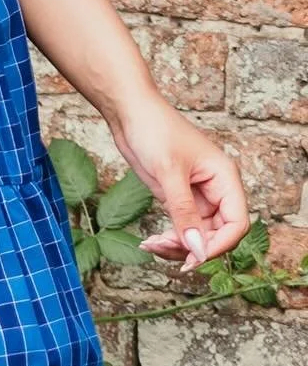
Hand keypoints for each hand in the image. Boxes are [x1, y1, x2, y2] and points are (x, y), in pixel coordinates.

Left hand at [111, 91, 250, 273]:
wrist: (128, 109)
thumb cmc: (153, 129)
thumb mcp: (168, 171)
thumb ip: (183, 212)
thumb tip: (197, 250)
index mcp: (225, 178)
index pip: (236, 223)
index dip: (219, 245)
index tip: (194, 256)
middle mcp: (216, 188)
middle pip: (218, 234)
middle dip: (193, 247)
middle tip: (163, 250)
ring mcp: (197, 194)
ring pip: (198, 235)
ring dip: (178, 246)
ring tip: (151, 244)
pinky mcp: (177, 196)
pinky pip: (182, 227)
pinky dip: (169, 237)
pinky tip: (150, 241)